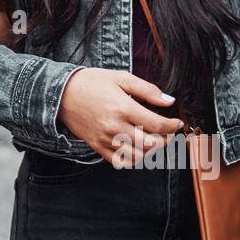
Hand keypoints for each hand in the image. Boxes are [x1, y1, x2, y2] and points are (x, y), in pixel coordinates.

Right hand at [57, 68, 183, 164]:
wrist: (61, 93)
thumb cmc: (92, 82)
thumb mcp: (121, 78)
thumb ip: (148, 90)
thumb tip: (169, 101)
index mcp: (123, 108)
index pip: (158, 125)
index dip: (173, 126)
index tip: (177, 123)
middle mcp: (115, 127)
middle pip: (151, 144)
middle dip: (166, 140)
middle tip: (169, 133)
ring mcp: (105, 139)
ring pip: (138, 156)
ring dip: (152, 151)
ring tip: (154, 141)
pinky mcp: (97, 146)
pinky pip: (120, 162)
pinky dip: (134, 159)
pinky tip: (138, 149)